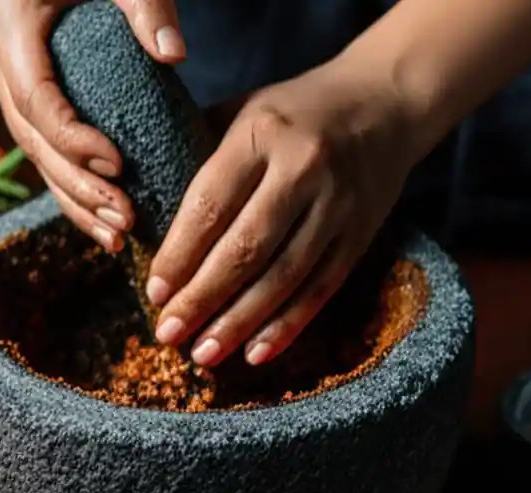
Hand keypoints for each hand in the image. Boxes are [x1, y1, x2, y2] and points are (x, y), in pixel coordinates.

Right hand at [0, 0, 185, 252]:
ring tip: (118, 235)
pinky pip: (44, 150)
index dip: (72, 139)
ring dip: (74, 200)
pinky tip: (104, 222)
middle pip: (32, 139)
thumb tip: (174, 54)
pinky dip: (72, 187)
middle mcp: (0, 59)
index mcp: (11, 26)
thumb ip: (146, 5)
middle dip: (78, 185)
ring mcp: (9, 80)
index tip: (119, 164)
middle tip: (125, 217)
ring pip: (35, 155)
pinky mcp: (29, 97)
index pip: (34, 99)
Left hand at [147, 59, 418, 367]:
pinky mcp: (361, 233)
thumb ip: (197, 153)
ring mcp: (337, 204)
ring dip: (240, 322)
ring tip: (204, 354)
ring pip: (283, 276)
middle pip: (245, 248)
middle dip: (202, 298)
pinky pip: (321, 288)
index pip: (211, 204)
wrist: (388, 100)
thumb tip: (143, 210)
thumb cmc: (296, 111)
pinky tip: (256, 353)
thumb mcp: (244, 111)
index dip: (180, 254)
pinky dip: (287, 325)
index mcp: (261, 132)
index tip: (154, 292)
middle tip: (168, 334)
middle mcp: (303, 168)